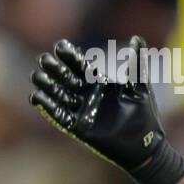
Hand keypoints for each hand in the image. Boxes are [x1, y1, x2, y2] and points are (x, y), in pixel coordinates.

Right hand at [30, 36, 183, 183]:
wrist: (146, 145)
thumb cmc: (145, 115)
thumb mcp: (140, 87)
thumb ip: (136, 64)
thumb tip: (137, 38)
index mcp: (99, 82)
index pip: (80, 65)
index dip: (70, 56)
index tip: (61, 45)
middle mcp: (86, 94)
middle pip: (65, 78)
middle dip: (55, 69)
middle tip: (45, 59)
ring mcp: (81, 110)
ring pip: (58, 94)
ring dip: (47, 85)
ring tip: (37, 76)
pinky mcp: (77, 127)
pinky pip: (58, 115)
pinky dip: (48, 107)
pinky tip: (37, 97)